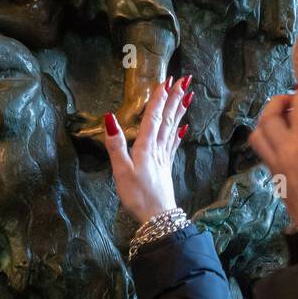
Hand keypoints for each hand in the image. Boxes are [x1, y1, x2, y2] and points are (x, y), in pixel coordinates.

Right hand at [103, 77, 191, 224]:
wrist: (158, 219)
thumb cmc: (137, 195)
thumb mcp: (121, 171)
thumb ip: (116, 144)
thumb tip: (110, 118)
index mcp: (146, 146)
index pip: (153, 117)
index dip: (159, 98)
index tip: (166, 80)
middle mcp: (158, 148)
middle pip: (168, 118)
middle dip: (175, 98)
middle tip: (185, 79)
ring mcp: (164, 157)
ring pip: (173, 128)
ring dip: (179, 110)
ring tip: (187, 95)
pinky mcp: (166, 166)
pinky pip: (174, 143)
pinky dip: (179, 132)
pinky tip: (184, 126)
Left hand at [249, 86, 297, 228]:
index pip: (296, 108)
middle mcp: (285, 152)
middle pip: (268, 117)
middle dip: (277, 101)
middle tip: (292, 98)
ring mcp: (277, 166)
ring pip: (258, 134)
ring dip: (266, 120)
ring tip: (284, 117)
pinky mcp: (275, 178)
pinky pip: (262, 150)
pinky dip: (267, 137)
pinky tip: (285, 140)